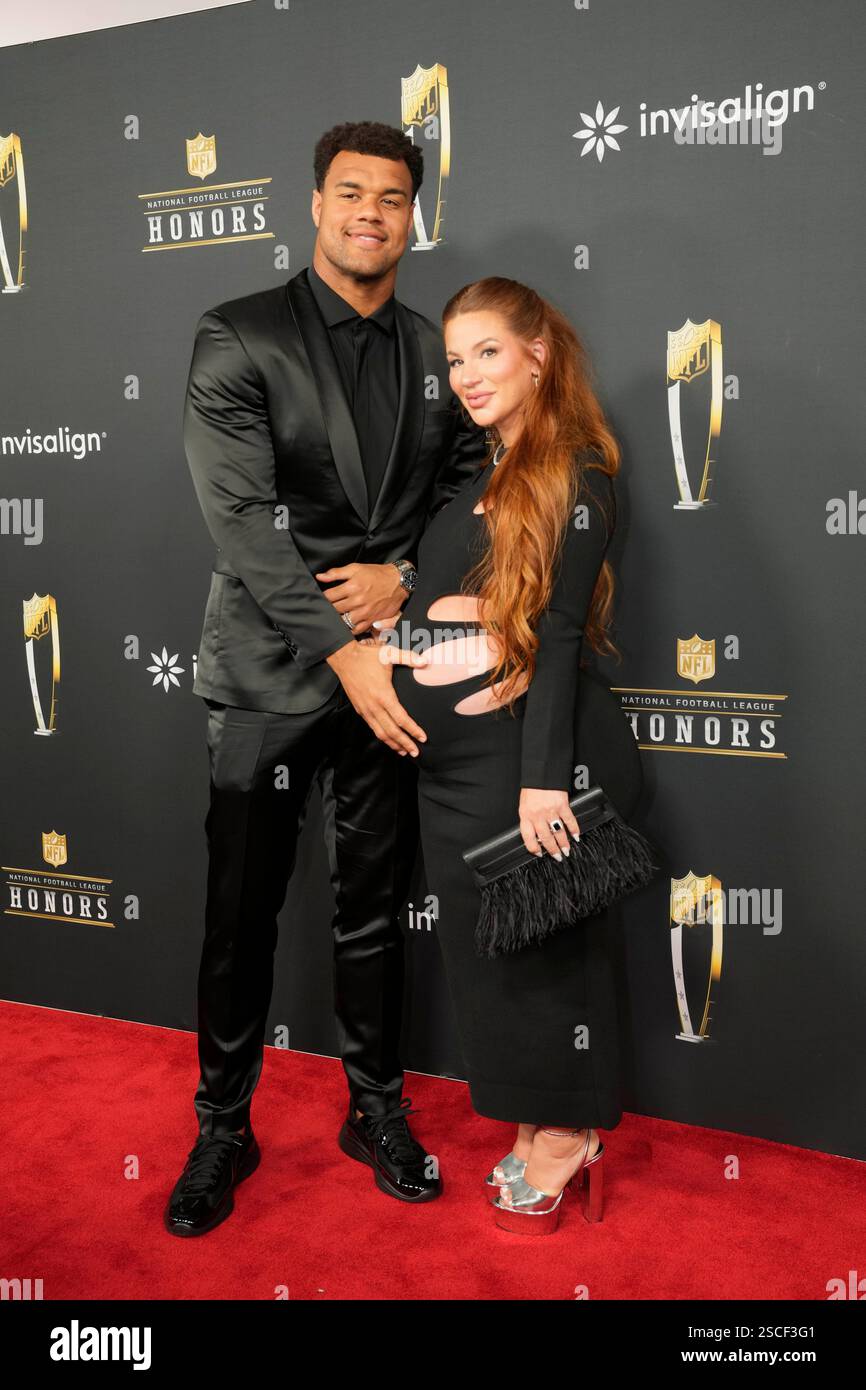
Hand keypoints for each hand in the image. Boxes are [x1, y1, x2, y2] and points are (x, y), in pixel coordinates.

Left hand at [315, 563, 405, 634]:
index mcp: (352, 586)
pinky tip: (344, 627)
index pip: (329, 596)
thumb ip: (336, 573)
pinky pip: (357, 630)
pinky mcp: (372, 620)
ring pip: (344, 621)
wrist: (398, 582)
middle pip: (334, 609)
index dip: (322, 597)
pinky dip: (349, 630)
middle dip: (327, 609)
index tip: (320, 598)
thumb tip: (320, 576)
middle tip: (324, 609)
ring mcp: (365, 612)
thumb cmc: (376, 574)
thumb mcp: (356, 568)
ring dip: (337, 620)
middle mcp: (358, 600)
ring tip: (333, 618)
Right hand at [326, 638, 429, 755]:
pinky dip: (382, 736)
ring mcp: (365, 709)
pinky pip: (372, 727)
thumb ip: (408, 658)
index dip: (413, 730)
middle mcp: (374, 706)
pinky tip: (389, 740)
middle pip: (391, 731)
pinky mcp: (360, 710)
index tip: (422, 737)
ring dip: (393, 744)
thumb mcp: (389, 654)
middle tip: (416, 752)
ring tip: (404, 751)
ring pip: (380, 733)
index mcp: (383, 695)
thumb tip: (425, 662)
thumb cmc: (366, 657)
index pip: (401, 719)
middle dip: (405, 743)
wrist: (343, 658)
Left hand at [518, 788, 579, 858]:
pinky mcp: (562, 805)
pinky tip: (576, 836)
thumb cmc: (532, 788)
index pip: (528, 838)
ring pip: (558, 833)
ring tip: (567, 850)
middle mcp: (537, 815)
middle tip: (558, 857)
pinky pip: (569, 821)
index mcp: (525, 815)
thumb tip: (537, 835)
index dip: (534, 849)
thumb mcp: (524, 805)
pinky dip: (574, 830)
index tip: (539, 854)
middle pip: (545, 839)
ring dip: (564, 844)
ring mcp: (550, 811)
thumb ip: (529, 820)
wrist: (541, 772)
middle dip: (553, 850)